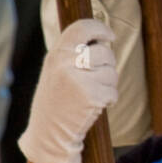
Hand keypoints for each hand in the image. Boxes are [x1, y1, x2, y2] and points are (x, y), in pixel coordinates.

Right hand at [18, 19, 118, 162]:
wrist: (48, 134)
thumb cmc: (56, 100)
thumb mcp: (56, 70)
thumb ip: (73, 53)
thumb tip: (103, 38)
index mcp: (56, 54)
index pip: (82, 28)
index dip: (100, 29)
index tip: (110, 36)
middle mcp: (65, 63)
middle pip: (105, 52)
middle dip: (107, 64)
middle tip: (95, 78)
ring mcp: (78, 80)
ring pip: (112, 73)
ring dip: (108, 84)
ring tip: (90, 94)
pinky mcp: (91, 97)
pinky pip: (113, 91)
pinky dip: (109, 99)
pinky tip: (94, 105)